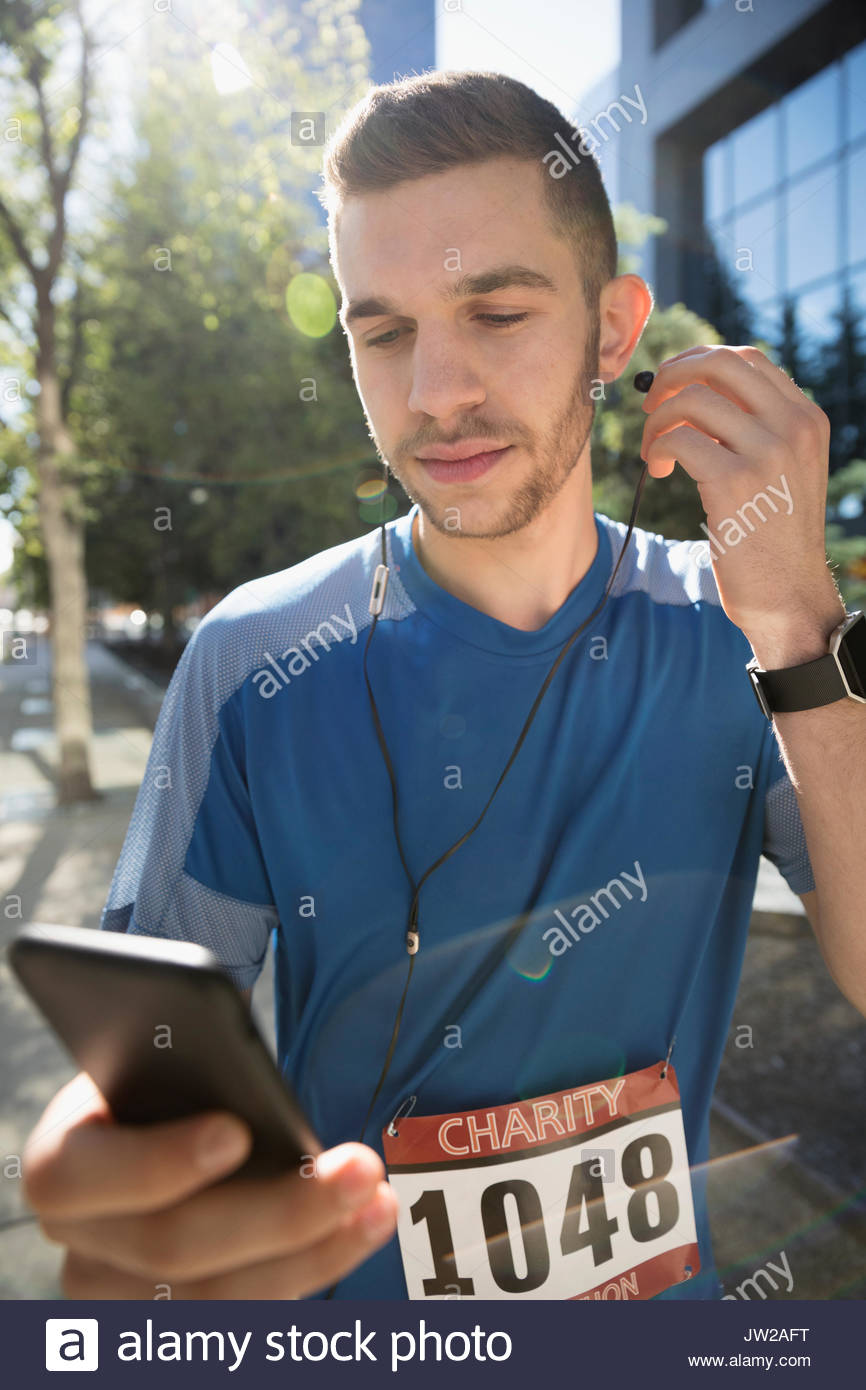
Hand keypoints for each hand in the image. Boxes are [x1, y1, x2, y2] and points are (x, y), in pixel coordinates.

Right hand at [22, 1072, 397, 1298]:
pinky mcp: (178, 1326)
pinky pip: (250, 1315)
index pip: (77, 1177)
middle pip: (171, 1247)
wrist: (175, 1134)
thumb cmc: (172, 1088)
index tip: (235, 1133)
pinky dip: (316, 1267)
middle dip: (277, 1210)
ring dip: (314, 1247)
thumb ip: (190, 1059)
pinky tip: (364, 1224)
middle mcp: (82, 1243)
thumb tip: (238, 1036)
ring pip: (220, 1297)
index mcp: (62, 1162)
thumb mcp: (164, 1063)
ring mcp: (126, 1299)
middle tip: (358, 1167)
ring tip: (377, 1198)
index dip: (154, 1162)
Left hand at [638, 345, 838, 645]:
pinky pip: (678, 440)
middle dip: (672, 375)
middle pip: (718, 363)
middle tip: (650, 406)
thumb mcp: (784, 472)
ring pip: (691, 399)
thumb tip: (695, 393)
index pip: (747, 359)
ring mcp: (767, 452)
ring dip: (657, 421)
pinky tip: (658, 471)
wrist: (789, 596)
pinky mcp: (735, 482)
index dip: (699, 363)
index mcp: (806, 419)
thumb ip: (757, 431)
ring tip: (653, 453)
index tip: (673, 386)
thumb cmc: (774, 538)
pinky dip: (656, 449)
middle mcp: (793, 427)